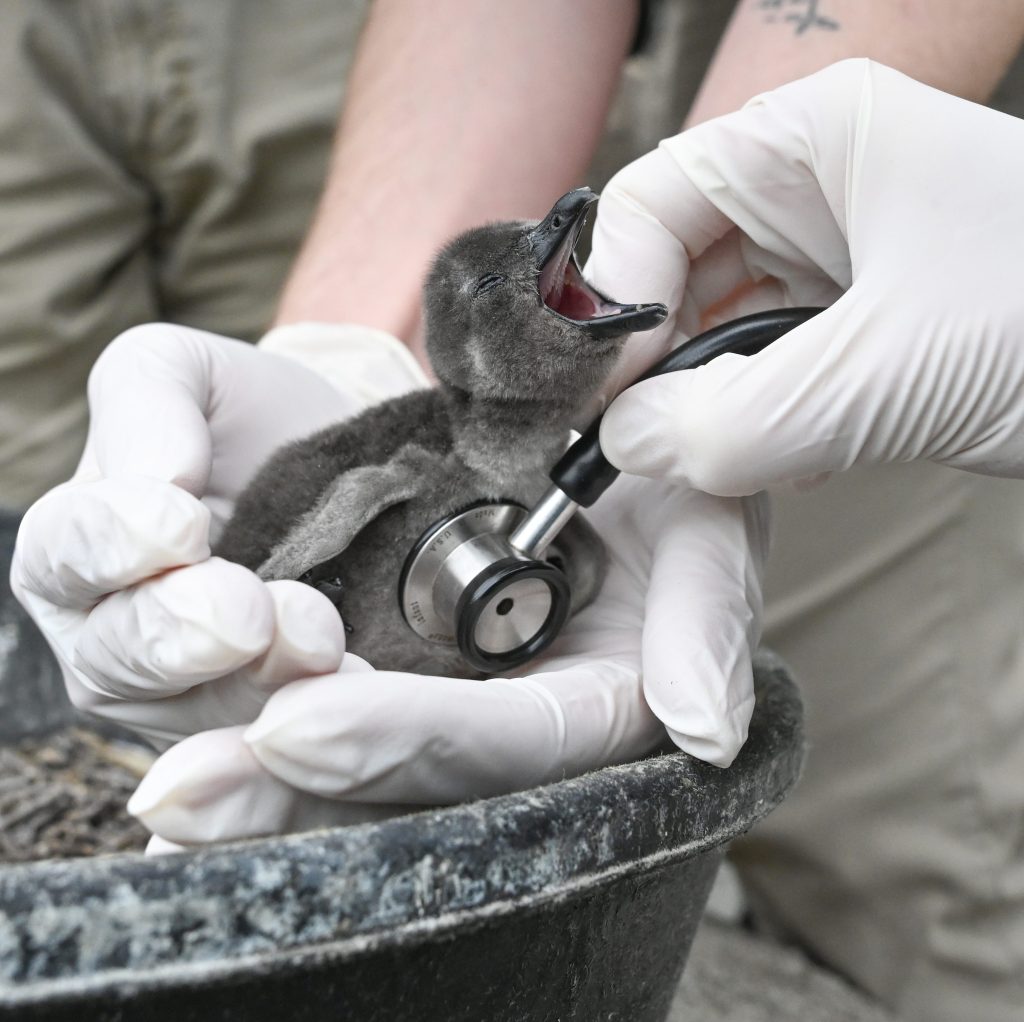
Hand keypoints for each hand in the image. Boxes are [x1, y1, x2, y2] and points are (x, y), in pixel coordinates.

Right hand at [11, 322, 425, 745]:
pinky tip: (355, 686)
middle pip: (115, 658)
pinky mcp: (257, 725)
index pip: (68, 555)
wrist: (345, 474)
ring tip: (318, 641)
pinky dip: (311, 719)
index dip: (119, 543)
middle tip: (245, 612)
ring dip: (256, 682)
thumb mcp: (191, 374)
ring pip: (195, 713)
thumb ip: (147, 401)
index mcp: (79, 545)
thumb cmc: (254, 422)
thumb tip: (154, 480)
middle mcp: (112, 633)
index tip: (183, 521)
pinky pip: (272, 741)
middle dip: (184, 635)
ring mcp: (184, 694)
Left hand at [127, 473, 767, 846]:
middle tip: (190, 792)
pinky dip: (229, 726)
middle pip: (400, 787)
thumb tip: (704, 730)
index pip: (507, 747)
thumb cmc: (650, 467)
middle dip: (293, 791)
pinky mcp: (374, 663)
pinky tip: (174, 778)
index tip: (300, 727)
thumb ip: (706, 613)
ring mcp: (433, 699)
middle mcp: (503, 721)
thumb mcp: (698, 516)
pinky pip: (292, 710)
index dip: (411, 742)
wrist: (578, 420)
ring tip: (172, 778)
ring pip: (334, 768)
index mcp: (593, 700)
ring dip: (248, 765)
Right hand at [586, 59, 1023, 493]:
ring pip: (718, 328)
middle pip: (677, 269)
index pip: (654, 203)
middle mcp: (817, 188)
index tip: (602, 397)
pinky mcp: (860, 321)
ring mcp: (840, 256)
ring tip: (737, 456)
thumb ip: (735, 420)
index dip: (612, 300)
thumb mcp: (890, 372)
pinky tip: (794, 456)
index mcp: (814, 140)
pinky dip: (761, 421)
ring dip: (713, 403)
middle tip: (653, 444)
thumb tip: (624, 447)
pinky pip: (768, 367)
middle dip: (659, 363)